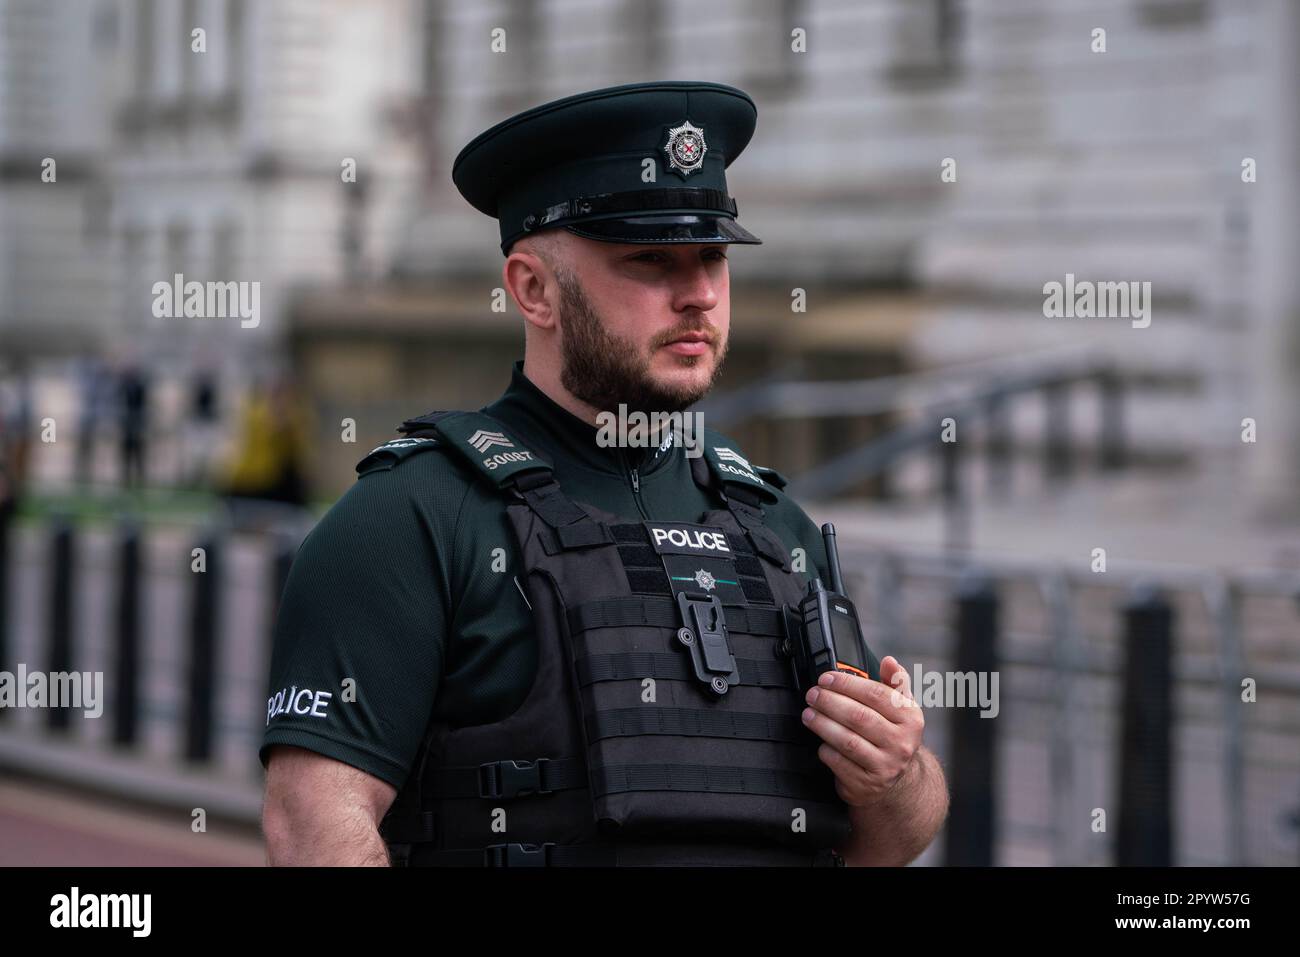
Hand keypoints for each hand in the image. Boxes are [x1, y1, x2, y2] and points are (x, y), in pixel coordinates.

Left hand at [800, 655, 923, 806]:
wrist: (895, 783)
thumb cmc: (892, 736)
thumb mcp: (900, 709)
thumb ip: (894, 682)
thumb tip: (889, 661)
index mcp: (911, 719)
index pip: (877, 695)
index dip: (847, 684)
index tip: (826, 678)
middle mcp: (902, 744)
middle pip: (859, 717)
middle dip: (830, 702)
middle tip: (813, 694)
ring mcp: (885, 767)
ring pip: (848, 741)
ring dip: (823, 724)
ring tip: (809, 714)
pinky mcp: (866, 785)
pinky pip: (839, 763)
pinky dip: (826, 749)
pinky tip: (820, 741)